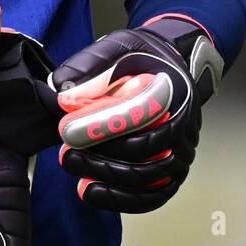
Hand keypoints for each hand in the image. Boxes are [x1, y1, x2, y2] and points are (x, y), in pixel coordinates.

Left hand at [50, 16, 223, 211]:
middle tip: (65, 150)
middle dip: (99, 154)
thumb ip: (91, 65)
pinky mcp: (173, 175)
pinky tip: (90, 191)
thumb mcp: (118, 46)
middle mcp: (184, 125)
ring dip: (105, 177)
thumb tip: (61, 88)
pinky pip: (151, 196)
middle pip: (143, 150)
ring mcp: (181, 153)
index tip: (67, 128)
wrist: (169, 68)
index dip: (101, 124)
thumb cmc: (142, 59)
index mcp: (172, 91)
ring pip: (146, 177)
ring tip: (72, 167)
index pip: (139, 114)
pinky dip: (120, 199)